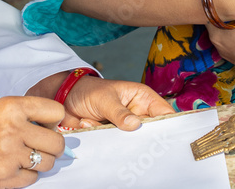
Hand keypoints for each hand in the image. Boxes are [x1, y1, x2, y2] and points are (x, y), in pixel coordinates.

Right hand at [0, 97, 65, 188]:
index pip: (56, 112)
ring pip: (47, 162)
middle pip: (57, 142)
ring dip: (40, 161)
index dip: (54, 120)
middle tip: (44, 146)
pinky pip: (33, 178)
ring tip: (25, 156)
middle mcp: (13, 130)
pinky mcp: (6, 177)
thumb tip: (55, 127)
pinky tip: (13, 167)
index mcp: (12, 107)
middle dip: (53, 146)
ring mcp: (10, 155)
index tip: (48, 125)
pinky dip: (26, 174)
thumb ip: (27, 113)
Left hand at [60, 77, 174, 129]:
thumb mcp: (104, 99)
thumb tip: (135, 125)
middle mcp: (137, 112)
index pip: (163, 112)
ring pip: (132, 140)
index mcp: (142, 98)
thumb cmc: (89, 91)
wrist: (65, 99)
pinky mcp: (112, 135)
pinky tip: (87, 123)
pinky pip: (114, 143)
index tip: (165, 137)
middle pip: (150, 130)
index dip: (169, 124)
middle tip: (128, 138)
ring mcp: (125, 125)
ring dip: (115, 136)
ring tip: (98, 123)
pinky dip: (101, 137)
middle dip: (141, 137)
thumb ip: (119, 113)